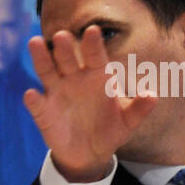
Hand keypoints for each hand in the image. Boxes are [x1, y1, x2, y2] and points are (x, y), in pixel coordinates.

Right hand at [23, 26, 157, 181]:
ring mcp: (56, 93)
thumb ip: (139, 109)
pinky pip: (36, 103)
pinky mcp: (43, 111)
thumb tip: (152, 95)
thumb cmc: (110, 131)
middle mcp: (74, 79)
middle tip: (62, 35)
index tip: (93, 31)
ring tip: (35, 43)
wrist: (88, 153)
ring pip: (46, 71)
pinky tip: (31, 95)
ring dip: (41, 58)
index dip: (93, 45)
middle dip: (65, 48)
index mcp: (97, 77)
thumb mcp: (128, 123)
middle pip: (67, 59)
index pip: (95, 56)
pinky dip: (33, 100)